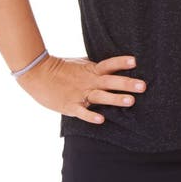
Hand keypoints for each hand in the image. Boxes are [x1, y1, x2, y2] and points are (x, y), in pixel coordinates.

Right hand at [15, 53, 145, 123]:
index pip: (109, 64)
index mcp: (91, 69)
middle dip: (127, 84)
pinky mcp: (70, 105)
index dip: (121, 63)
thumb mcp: (79, 62)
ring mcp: (80, 94)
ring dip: (116, 99)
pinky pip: (82, 112)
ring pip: (101, 97)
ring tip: (131, 101)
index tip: (135, 62)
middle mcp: (88, 81)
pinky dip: (91, 115)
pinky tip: (102, 120)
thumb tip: (110, 64)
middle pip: (110, 82)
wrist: (37, 74)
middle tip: (143, 86)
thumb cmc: (60, 67)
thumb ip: (94, 65)